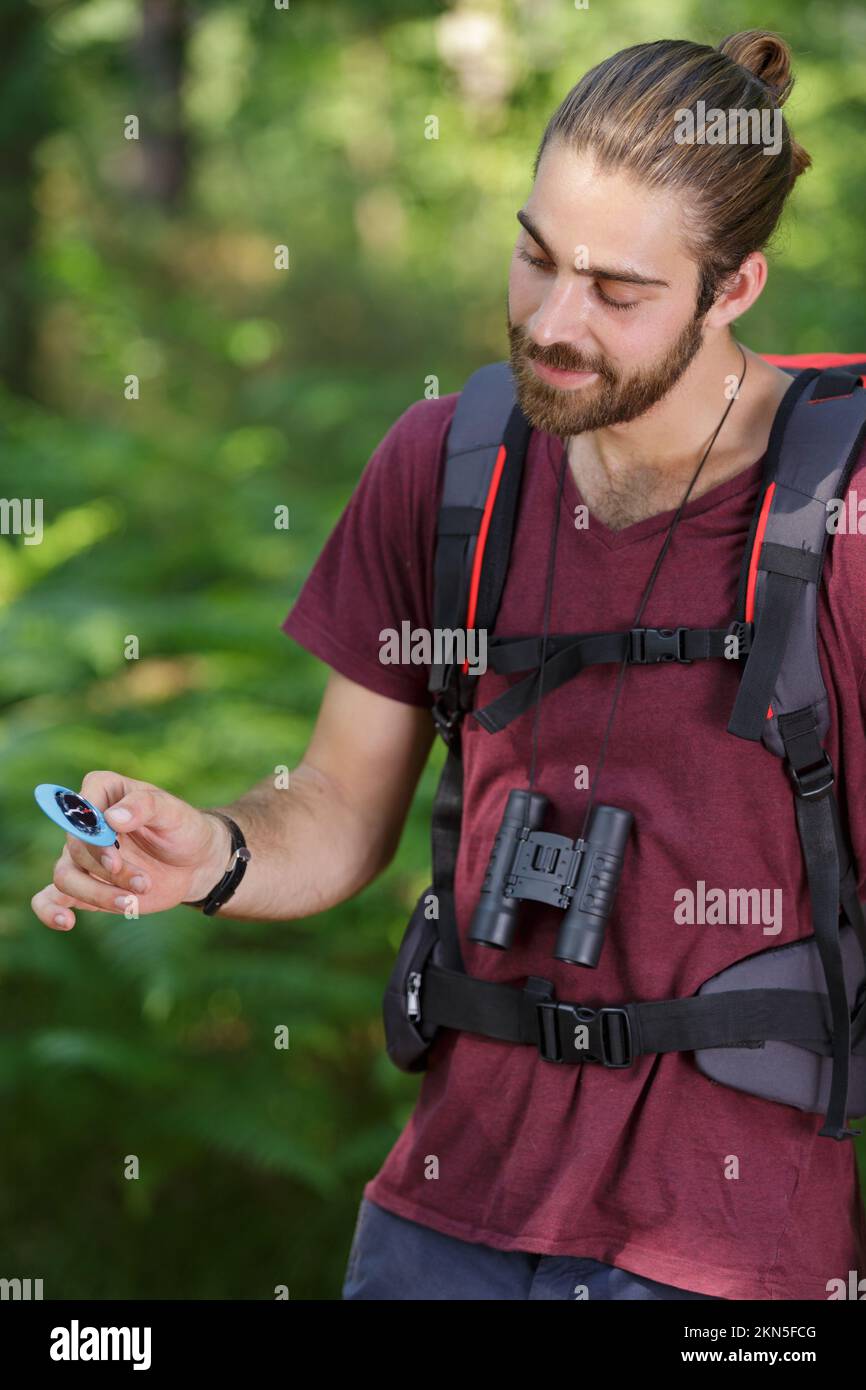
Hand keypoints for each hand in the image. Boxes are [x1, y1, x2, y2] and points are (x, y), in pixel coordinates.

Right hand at [30, 770, 231, 930]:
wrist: (194, 862)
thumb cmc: (182, 829)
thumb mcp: (174, 812)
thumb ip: (145, 806)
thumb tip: (113, 818)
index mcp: (104, 791)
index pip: (79, 804)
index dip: (91, 828)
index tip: (115, 844)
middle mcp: (85, 824)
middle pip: (75, 846)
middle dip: (106, 868)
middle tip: (142, 882)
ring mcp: (83, 857)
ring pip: (66, 876)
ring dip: (97, 893)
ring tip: (131, 902)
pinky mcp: (85, 885)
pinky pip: (50, 898)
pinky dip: (50, 911)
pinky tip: (67, 922)